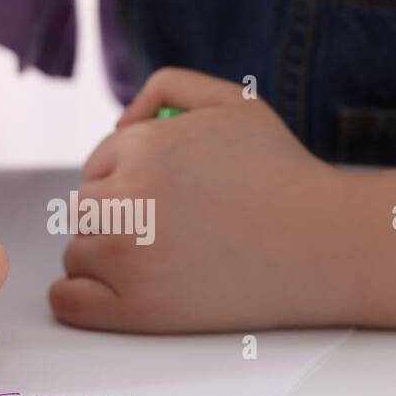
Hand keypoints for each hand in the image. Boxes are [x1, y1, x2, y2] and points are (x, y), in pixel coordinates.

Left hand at [50, 69, 355, 331]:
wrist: (326, 245)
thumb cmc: (283, 175)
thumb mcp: (234, 102)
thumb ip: (168, 87)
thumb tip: (119, 122)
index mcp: (142, 147)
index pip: (98, 167)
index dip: (129, 183)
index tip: (168, 202)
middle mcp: (127, 199)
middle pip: (83, 210)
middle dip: (116, 217)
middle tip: (169, 233)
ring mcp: (127, 257)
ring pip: (78, 253)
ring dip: (106, 258)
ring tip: (164, 262)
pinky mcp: (135, 308)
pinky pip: (69, 301)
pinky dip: (78, 298)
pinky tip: (113, 293)